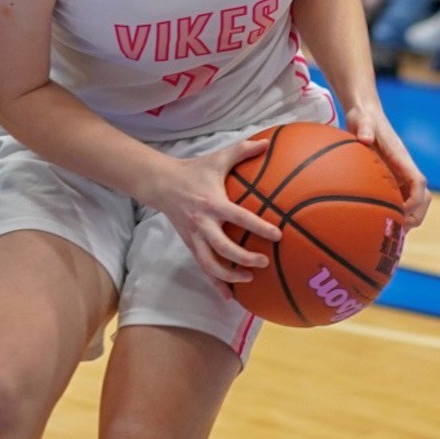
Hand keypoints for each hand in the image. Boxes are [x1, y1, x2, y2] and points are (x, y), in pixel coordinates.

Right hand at [139, 138, 284, 293]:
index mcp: (213, 203)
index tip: (278, 235)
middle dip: (244, 258)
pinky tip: (230, 296)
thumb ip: (243, 151)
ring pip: (210, 264)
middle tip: (264, 262)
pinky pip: (203, 268)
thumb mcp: (218, 158)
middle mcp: (203, 223)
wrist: (162, 183)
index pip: (239, 217)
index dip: (258, 227)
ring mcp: (194, 237)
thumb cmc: (195, 170)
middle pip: (223, 248)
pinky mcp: (190, 245)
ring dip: (229, 275)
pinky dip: (216, 284)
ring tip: (249, 278)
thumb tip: (269, 143)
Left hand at [345, 104, 429, 227]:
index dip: (415, 200)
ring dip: (409, 218)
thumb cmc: (364, 118)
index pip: (419, 183)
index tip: (401, 211)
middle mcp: (405, 170)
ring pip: (415, 203)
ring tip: (389, 234)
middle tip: (398, 230)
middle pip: (423, 198)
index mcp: (402, 159)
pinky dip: (396, 214)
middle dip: (416, 215)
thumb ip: (364, 128)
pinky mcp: (392, 179)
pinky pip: (401, 201)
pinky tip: (377, 225)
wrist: (365, 114)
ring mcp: (400, 176)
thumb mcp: (362, 120)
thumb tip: (364, 138)